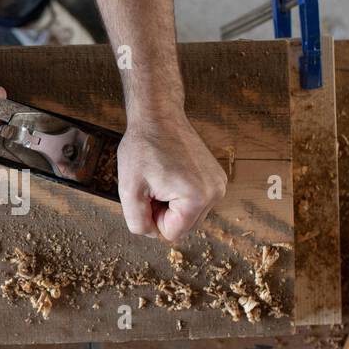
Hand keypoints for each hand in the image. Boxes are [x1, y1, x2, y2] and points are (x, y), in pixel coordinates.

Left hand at [117, 114, 226, 240]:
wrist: (159, 116)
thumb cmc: (143, 147)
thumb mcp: (129, 189)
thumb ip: (137, 221)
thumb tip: (151, 233)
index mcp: (197, 199)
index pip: (171, 233)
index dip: (153, 217)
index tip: (148, 191)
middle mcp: (216, 193)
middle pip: (184, 226)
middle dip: (164, 212)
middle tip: (153, 184)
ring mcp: (219, 184)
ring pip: (189, 215)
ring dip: (172, 204)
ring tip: (162, 179)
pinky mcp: (217, 177)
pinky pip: (195, 201)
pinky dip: (180, 194)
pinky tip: (172, 173)